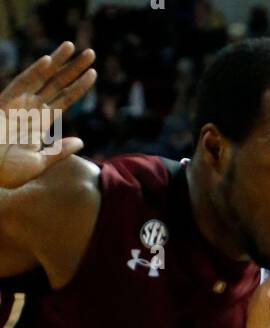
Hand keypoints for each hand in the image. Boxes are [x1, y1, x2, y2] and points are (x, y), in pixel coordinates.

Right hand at [0, 42, 95, 189]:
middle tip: (91, 53)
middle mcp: (33, 107)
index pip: (65, 98)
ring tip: (73, 46)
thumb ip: (59, 151)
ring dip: (58, 61)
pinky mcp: (6, 101)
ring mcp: (20, 102)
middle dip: (74, 68)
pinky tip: (49, 60)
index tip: (93, 73)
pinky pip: (23, 83)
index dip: (79, 86)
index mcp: (42, 120)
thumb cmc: (10, 170)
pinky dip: (35, 71)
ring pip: (43, 77)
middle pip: (58, 83)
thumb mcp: (40, 162)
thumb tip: (80, 142)